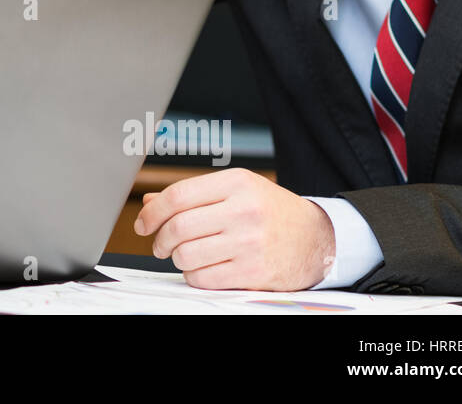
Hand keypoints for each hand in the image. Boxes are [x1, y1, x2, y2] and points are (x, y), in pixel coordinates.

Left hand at [133, 168, 335, 290]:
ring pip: (187, 255)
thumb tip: (149, 203)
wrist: (318, 239)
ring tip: (185, 256)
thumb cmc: (271, 212)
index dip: (153, 212)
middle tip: (160, 244)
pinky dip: (194, 276)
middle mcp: (244, 211)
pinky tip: (203, 269)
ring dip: (177, 259)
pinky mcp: (255, 273)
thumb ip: (193, 196)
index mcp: (237, 183)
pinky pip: (204, 278)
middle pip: (179, 227)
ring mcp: (250, 243)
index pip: (178, 196)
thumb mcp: (236, 190)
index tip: (143, 223)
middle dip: (161, 239)